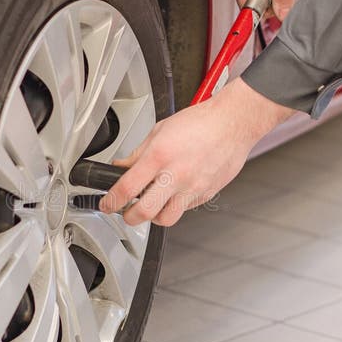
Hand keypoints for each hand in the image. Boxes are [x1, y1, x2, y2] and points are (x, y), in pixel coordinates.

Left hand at [99, 78, 292, 225]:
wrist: (233, 123)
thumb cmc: (201, 122)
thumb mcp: (160, 130)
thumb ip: (139, 153)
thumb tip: (122, 166)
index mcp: (160, 156)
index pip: (127, 188)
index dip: (112, 201)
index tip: (107, 204)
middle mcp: (176, 175)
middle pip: (144, 212)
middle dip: (129, 217)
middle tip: (126, 212)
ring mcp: (192, 187)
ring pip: (166, 218)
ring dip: (154, 216)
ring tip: (151, 206)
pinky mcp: (206, 194)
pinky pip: (185, 209)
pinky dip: (175, 206)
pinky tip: (174, 193)